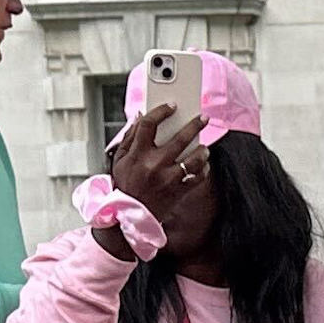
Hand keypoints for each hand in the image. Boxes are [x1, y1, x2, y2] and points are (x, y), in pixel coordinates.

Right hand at [107, 109, 212, 254]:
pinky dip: (204, 169)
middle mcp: (153, 164)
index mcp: (137, 154)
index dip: (161, 111)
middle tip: (203, 118)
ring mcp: (167, 179)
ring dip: (203, 150)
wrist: (128, 217)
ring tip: (204, 147)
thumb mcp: (119, 160)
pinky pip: (198, 177)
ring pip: (194, 159)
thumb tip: (140, 116)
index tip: (172, 106)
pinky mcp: (177, 192)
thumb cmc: (124, 186)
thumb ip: (130, 137)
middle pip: (179, 138)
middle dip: (194, 125)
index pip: (149, 124)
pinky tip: (203, 164)